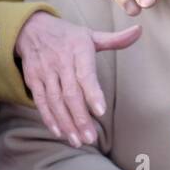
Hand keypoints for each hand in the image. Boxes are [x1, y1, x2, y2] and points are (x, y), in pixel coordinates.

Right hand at [15, 11, 141, 146]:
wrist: (30, 28)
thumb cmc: (67, 36)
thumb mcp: (90, 35)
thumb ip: (114, 40)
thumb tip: (138, 31)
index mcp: (77, 50)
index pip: (85, 74)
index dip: (92, 93)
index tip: (101, 111)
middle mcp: (60, 61)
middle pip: (70, 93)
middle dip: (80, 118)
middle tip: (91, 138)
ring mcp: (45, 72)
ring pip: (55, 101)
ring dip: (66, 123)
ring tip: (77, 141)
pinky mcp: (33, 80)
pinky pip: (41, 102)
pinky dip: (49, 118)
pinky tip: (59, 133)